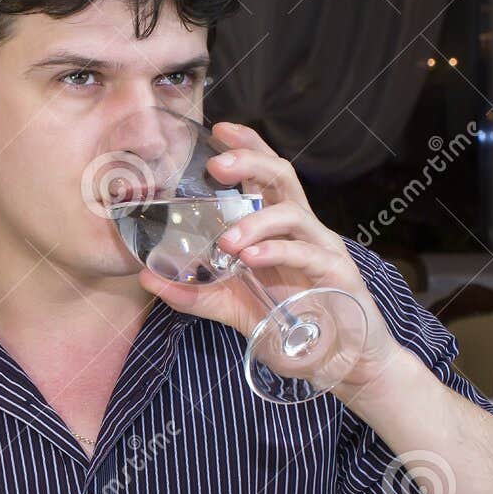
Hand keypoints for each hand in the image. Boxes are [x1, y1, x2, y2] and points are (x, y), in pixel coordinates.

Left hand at [136, 121, 402, 392]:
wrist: (344, 364)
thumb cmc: (293, 326)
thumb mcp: (235, 309)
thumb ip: (196, 293)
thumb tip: (148, 278)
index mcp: (281, 230)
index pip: (266, 176)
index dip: (248, 147)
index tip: (219, 129)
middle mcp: (304, 231)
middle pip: (282, 178)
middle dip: (250, 163)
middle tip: (217, 165)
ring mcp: (323, 251)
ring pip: (294, 214)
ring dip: (257, 221)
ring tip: (228, 240)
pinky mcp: (338, 278)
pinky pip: (309, 254)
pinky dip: (279, 252)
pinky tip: (253, 259)